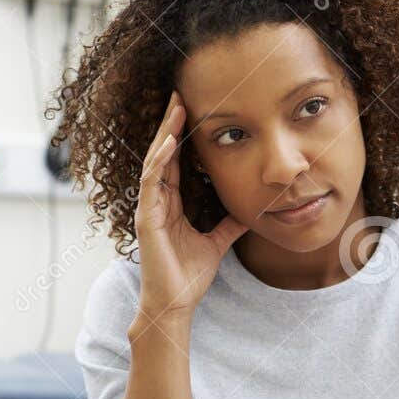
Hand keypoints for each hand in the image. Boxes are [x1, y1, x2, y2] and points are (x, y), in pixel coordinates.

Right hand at [133, 92, 247, 321]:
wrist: (175, 305)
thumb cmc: (189, 277)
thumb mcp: (217, 242)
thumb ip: (230, 224)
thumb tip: (253, 210)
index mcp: (171, 204)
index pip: (175, 161)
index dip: (182, 135)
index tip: (193, 109)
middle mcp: (156, 202)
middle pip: (162, 154)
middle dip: (171, 124)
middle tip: (181, 94)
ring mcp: (149, 209)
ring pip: (154, 161)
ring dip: (165, 134)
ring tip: (176, 108)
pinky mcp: (146, 219)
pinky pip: (151, 182)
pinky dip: (160, 161)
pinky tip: (170, 142)